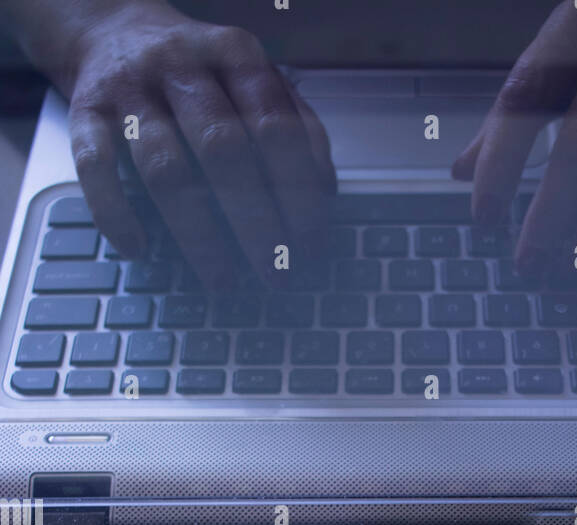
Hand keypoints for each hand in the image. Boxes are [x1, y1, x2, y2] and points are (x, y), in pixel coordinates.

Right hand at [55, 1, 334, 283]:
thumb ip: (292, 124)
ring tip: (222, 280)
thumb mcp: (251, 79)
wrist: (110, 27)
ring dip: (198, 233)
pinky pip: (96, 166)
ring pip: (165, 166)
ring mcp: (131, 88)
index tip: (310, 244)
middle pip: (224, 150)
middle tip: (277, 274)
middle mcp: (183, 67)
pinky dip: (116, 212)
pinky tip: (138, 249)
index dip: (298, 191)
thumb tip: (325, 192)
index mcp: (236, 56)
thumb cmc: (197, 72)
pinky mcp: (86, 110)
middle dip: (257, 221)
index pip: (276, 128)